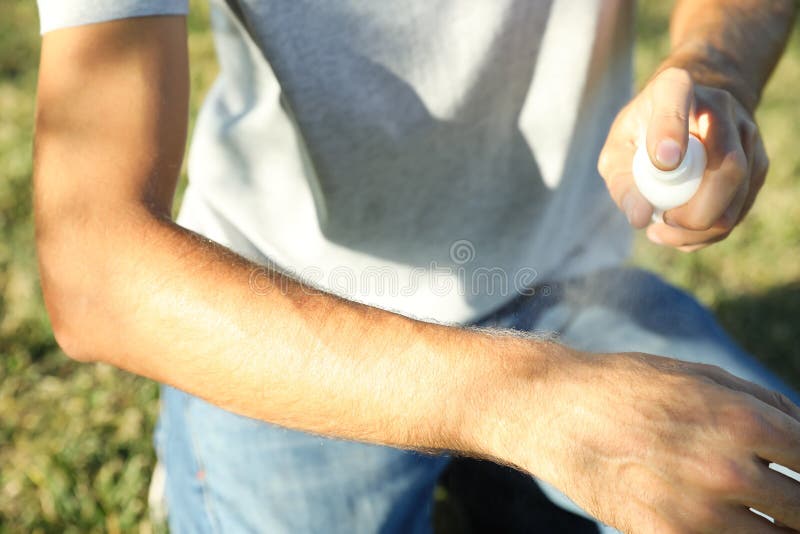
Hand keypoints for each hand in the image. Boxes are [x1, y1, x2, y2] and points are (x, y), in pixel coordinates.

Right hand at [515, 350, 799, 532]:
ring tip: (759, 514)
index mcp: (743, 422)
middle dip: (798, 505)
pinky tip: (720, 519)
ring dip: (773, 526)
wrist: (554, 409)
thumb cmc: (629, 386)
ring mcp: (694, 513)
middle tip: (782, 499)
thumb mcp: (700, 377)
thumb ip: (765, 406)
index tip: (798, 474)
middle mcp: (726, 472)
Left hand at [598, 67, 768, 251]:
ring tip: (663, 232)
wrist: (685, 116)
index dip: (670, 130)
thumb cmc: (643, 135)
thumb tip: (640, 218)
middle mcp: (719, 106)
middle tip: (665, 223)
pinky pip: (741, 206)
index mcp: (675, 88)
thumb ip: (623, 181)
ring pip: (740, 189)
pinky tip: (680, 233)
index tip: (663, 163)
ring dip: (702, 227)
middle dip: (698, 209)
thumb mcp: (619, 150)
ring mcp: (745, 133)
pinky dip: (710, 231)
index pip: (675, 98)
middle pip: (726, 163)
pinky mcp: (757, 161)